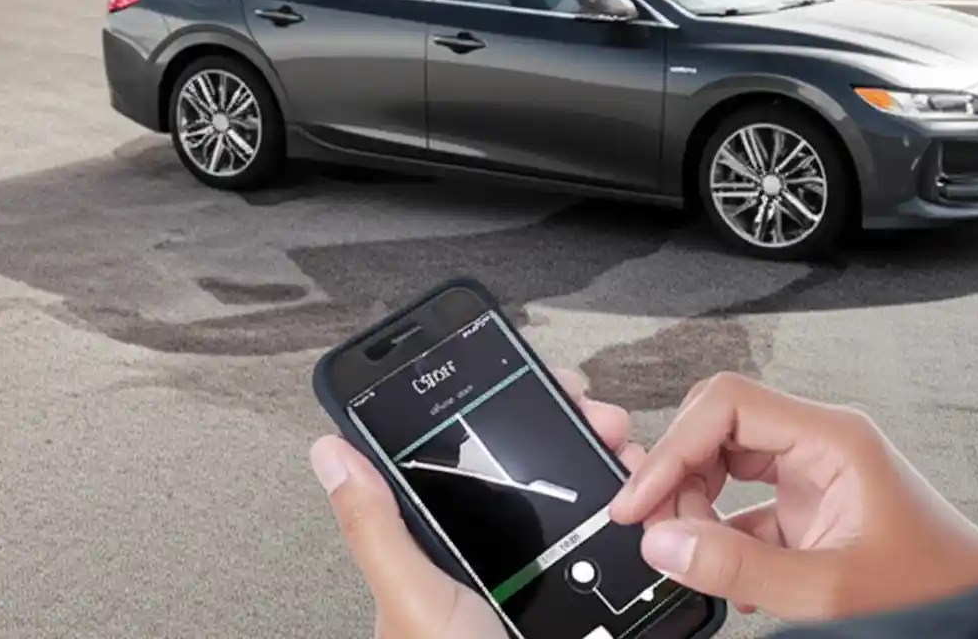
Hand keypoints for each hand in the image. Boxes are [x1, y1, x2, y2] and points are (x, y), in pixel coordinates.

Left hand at [309, 369, 643, 638]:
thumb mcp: (412, 597)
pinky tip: (648, 502)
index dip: (515, 405)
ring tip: (634, 458)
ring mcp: (541, 568)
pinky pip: (609, 542)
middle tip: (606, 422)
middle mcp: (496, 543)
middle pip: (541, 462)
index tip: (552, 381)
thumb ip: (375, 526)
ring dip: (616, 466)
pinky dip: (634, 514)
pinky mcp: (577, 593)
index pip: (477, 448)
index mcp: (446, 534)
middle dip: (579, 429)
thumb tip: (329, 451)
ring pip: (582, 495)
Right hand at [608, 373, 977, 621]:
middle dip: (679, 476)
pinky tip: (730, 574)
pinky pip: (743, 504)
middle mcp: (819, 443)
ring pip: (725, 463)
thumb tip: (663, 542)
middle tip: (658, 527)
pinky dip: (722, 535)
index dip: (673, 447)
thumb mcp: (827, 588)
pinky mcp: (808, 505)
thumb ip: (738, 566)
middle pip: (718, 426)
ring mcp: (813, 472)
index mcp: (832, 438)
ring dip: (696, 507)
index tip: (641, 499)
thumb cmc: (931, 588)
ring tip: (694, 554)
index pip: (727, 404)